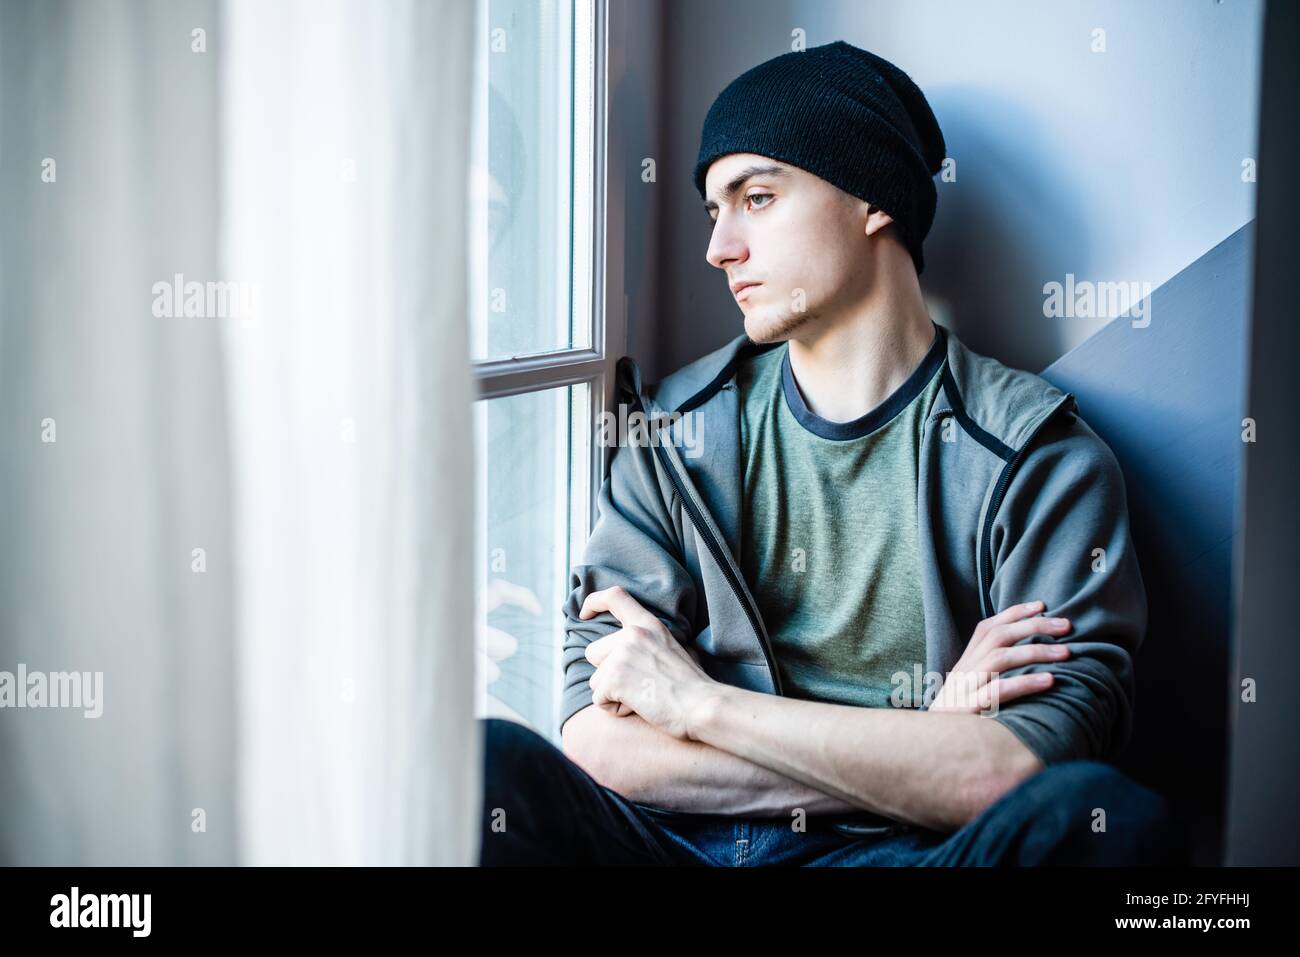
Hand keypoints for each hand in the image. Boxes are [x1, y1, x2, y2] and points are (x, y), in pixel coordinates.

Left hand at [578, 586, 715, 740]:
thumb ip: (649, 642)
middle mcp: (632, 634)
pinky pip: (598, 699)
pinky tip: (638, 707)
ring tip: (642, 697)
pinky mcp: (614, 677)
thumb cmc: (693, 686)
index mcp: (649, 624)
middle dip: (607, 673)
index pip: (615, 597)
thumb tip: (629, 651)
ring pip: (595, 680)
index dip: (593, 602)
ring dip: (612, 694)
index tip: (584, 614)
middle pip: (594, 652)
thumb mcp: (675, 648)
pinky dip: (613, 708)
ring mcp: (621, 654)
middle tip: (638, 685)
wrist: (702, 706)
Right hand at [929, 600, 1071, 714]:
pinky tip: (1049, 681)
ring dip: (1036, 651)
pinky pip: (998, 691)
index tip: (1042, 605)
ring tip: (1066, 653)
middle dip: (1034, 626)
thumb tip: (1025, 663)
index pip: (987, 627)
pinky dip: (1025, 683)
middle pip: (998, 636)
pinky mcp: (969, 710)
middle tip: (1066, 626)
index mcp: (964, 663)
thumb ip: (989, 676)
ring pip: (999, 658)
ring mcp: (964, 689)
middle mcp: (963, 670)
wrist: (926, 748)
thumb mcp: (968, 692)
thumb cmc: (957, 722)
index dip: (1014, 613)